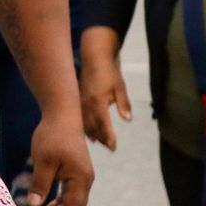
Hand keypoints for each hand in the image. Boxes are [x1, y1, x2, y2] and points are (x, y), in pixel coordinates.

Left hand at [26, 112, 93, 205]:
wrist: (62, 114)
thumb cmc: (52, 136)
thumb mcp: (43, 161)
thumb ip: (40, 184)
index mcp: (81, 180)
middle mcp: (85, 180)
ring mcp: (81, 175)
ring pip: (71, 202)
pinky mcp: (74, 170)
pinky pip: (68, 192)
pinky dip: (58, 202)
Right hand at [80, 28, 131, 150]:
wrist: (94, 58)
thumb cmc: (110, 72)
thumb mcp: (120, 87)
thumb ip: (123, 104)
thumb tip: (127, 120)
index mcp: (98, 101)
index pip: (103, 124)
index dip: (108, 136)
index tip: (114, 147)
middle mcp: (87, 104)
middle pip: (93, 126)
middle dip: (101, 138)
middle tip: (110, 148)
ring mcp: (80, 102)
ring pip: (84, 123)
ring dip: (92, 134)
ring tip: (99, 143)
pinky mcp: (78, 99)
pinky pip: (79, 117)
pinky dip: (84, 126)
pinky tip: (88, 132)